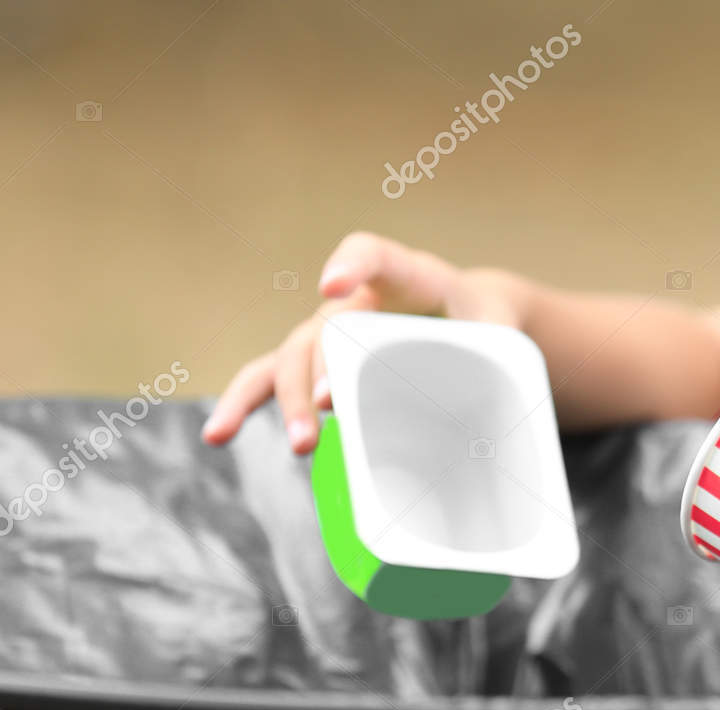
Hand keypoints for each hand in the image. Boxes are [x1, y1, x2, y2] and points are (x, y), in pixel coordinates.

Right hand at [202, 233, 526, 452]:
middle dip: (322, 371)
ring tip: (299, 445)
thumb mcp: (503, 329)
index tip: (333, 286)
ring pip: (292, 357)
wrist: (468, 322)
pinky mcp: (316, 365)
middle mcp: (357, 300)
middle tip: (327, 413)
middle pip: (326, 327)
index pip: (375, 256)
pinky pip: (270, 379)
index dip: (352, 265)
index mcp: (408, 277)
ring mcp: (329, 332)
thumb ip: (500, 349)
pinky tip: (216, 435)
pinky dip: (242, 405)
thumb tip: (498, 400)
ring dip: (287, 401)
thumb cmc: (486, 325)